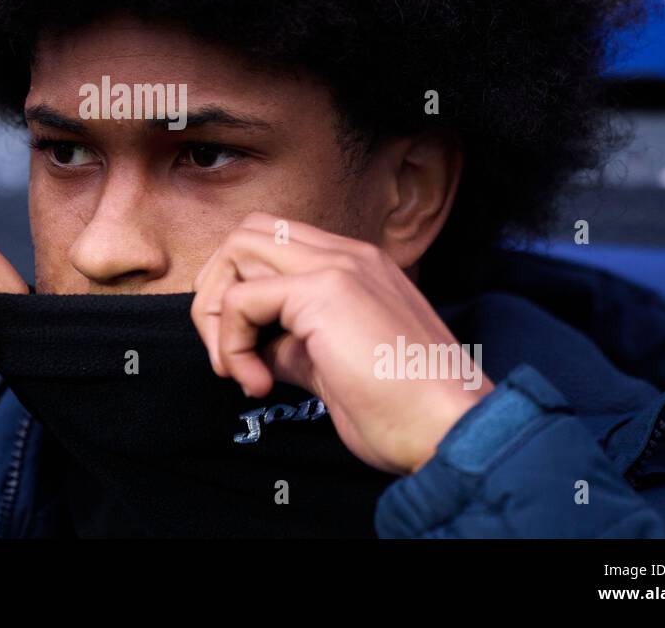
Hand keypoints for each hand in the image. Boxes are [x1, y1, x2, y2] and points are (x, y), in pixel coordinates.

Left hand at [191, 213, 492, 474]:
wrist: (448, 430)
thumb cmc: (401, 409)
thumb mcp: (332, 365)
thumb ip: (291, 343)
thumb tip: (250, 347)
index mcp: (355, 266)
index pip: (272, 244)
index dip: (239, 291)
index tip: (244, 353)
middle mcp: (347, 255)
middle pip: (247, 233)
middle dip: (216, 290)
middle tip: (227, 352)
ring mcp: (338, 266)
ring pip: (237, 250)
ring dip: (217, 313)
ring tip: (237, 369)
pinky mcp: (326, 291)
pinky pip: (241, 299)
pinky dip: (231, 343)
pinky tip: (257, 382)